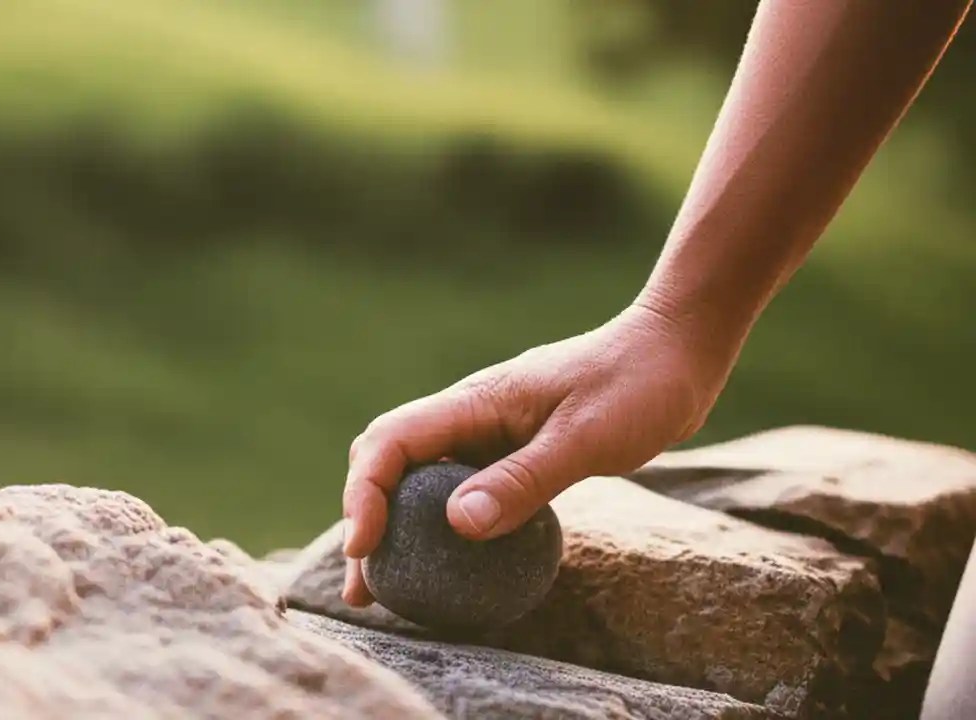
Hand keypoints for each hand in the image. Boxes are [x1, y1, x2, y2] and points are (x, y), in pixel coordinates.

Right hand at [340, 303, 738, 605]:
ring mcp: (488, 435)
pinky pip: (463, 493)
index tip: (366, 548)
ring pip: (421, 483)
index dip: (364, 494)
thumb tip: (457, 525)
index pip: (390, 442)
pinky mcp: (513, 453)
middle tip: (363, 589)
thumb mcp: (585, 439)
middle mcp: (468, 418)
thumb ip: (524, 479)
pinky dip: (444, 531)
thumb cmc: (638, 385)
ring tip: (390, 594)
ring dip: (399, 532)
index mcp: (472, 404)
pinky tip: (457, 571)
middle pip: (389, 464)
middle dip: (365, 522)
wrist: (676, 352)